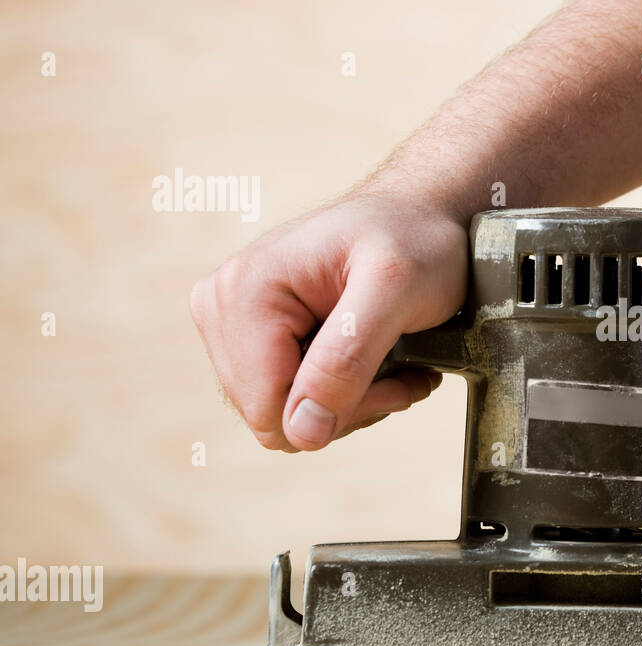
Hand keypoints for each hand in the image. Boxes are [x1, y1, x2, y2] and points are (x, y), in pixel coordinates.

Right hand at [189, 187, 467, 451]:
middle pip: (274, 416)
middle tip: (403, 374)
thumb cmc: (412, 238)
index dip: (339, 413)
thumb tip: (302, 433)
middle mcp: (221, 307)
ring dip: (352, 401)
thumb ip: (347, 359)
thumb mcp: (396, 290)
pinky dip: (342, 393)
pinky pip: (288, 399)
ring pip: (284, 415)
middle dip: (349, 406)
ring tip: (396, 364)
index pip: (270, 409)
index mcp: (243, 293)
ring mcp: (230, 322)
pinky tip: (377, 362)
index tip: (398, 381)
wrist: (415, 211)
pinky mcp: (251, 336)